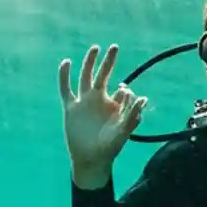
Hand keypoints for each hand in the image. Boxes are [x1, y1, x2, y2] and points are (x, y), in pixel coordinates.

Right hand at [58, 44, 146, 187]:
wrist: (90, 160)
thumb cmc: (109, 148)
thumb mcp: (122, 132)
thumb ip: (131, 115)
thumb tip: (142, 97)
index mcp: (114, 105)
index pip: (122, 90)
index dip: (126, 92)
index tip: (126, 97)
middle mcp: (99, 100)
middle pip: (103, 75)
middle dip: (109, 62)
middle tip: (115, 47)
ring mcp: (84, 102)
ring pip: (85, 77)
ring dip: (90, 63)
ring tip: (95, 48)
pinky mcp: (70, 108)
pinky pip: (65, 89)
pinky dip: (64, 76)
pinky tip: (66, 62)